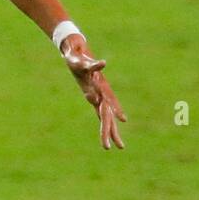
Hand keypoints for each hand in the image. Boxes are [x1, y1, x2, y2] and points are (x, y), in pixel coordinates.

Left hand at [60, 35, 126, 149]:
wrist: (75, 51)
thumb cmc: (76, 56)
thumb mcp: (82, 61)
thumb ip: (93, 65)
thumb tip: (104, 63)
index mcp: (99, 87)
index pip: (107, 105)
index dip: (114, 114)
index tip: (123, 123)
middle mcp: (101, 92)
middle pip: (107, 115)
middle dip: (110, 131)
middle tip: (118, 148)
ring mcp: (98, 94)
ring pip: (106, 116)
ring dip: (111, 130)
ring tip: (118, 146)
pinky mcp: (92, 94)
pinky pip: (100, 111)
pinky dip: (106, 120)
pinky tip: (113, 128)